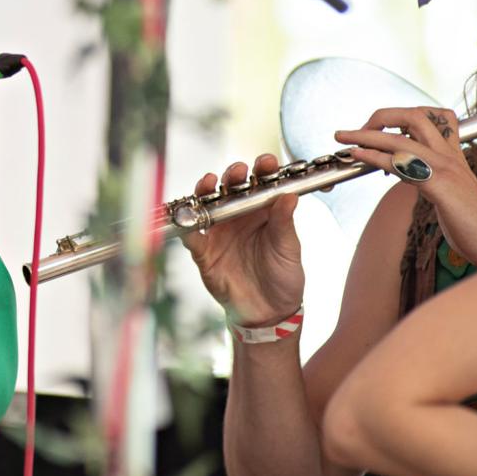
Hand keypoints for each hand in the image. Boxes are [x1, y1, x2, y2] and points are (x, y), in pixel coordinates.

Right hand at [180, 155, 303, 327]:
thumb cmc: (283, 278)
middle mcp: (238, 217)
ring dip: (206, 191)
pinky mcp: (204, 252)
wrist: (268, 313)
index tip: (267, 162)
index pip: (260, 183)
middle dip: (232, 174)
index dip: (262, 169)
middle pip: (230, 187)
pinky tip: (189, 219)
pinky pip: (191, 236)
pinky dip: (187, 226)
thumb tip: (289, 195)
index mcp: (262, 212)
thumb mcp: (288, 249)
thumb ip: (284, 223)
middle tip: (238, 172)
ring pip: (207, 204)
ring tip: (209, 183)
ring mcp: (219, 232)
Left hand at [335, 106, 476, 265]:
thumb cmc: (473, 222)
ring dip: (366, 133)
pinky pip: (401, 164)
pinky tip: (358, 155)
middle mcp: (449, 155)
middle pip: (414, 116)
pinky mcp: (440, 186)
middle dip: (380, 116)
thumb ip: (429, 176)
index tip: (374, 127)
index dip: (398, 117)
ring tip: (342, 136)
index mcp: (452, 154)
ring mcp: (445, 168)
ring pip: (401, 137)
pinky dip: (374, 156)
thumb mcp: (449, 191)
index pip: (430, 117)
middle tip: (354, 130)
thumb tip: (406, 171)